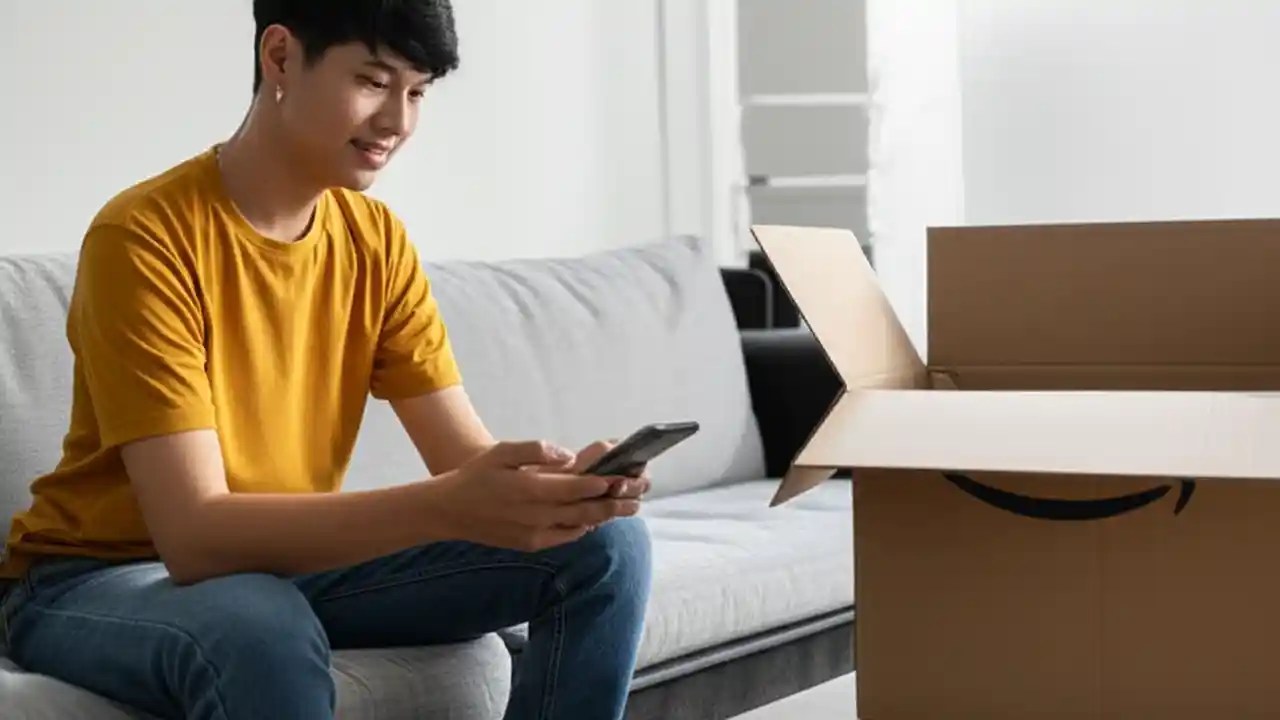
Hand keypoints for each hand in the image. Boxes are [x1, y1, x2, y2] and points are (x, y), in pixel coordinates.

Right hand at [433, 440, 640, 551]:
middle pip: (585, 510)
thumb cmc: (477, 476)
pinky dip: (585, 526)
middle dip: (615, 502)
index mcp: (528, 489)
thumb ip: (535, 450)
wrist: (450, 512)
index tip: (623, 477)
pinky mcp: (533, 544)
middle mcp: (535, 516)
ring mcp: (535, 534)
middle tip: (640, 495)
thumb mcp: (502, 452)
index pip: (574, 487)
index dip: (601, 484)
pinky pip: (567, 536)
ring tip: (630, 505)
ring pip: (580, 525)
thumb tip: (566, 455)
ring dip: (606, 515)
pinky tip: (597, 517)